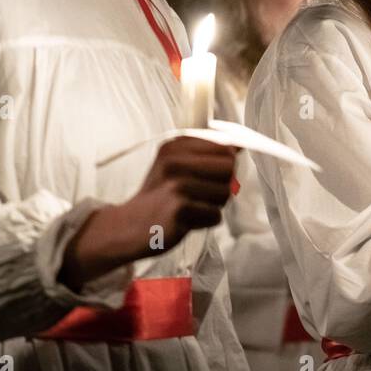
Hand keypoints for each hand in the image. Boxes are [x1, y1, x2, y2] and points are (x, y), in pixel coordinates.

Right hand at [61, 137, 238, 290]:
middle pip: (229, 168)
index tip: (209, 175)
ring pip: (225, 193)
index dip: (226, 164)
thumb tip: (241, 145)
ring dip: (213, 205)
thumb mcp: (176, 165)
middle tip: (199, 194)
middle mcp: (175, 161)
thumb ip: (207, 153)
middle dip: (222, 184)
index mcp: (175, 145)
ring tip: (190, 207)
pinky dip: (205, 222)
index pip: (226, 147)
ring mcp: (177, 185)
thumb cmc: (159, 195)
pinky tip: (185, 221)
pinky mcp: (180, 209)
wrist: (128, 226)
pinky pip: (215, 216)